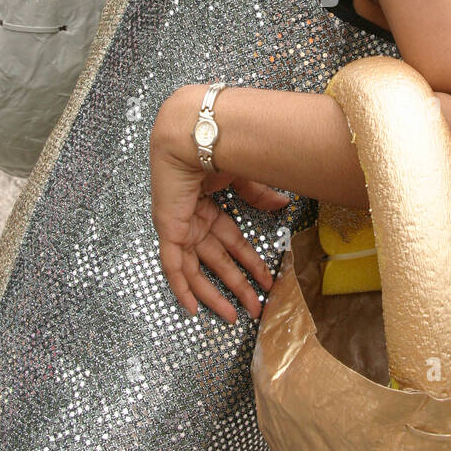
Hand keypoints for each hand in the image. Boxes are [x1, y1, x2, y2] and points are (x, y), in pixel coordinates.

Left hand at [150, 87, 288, 322]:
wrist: (195, 134)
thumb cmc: (218, 147)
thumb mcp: (244, 177)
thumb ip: (259, 194)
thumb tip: (281, 205)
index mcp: (209, 206)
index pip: (232, 243)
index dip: (249, 263)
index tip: (267, 281)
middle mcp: (193, 220)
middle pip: (217, 262)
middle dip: (237, 286)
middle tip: (255, 308)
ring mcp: (180, 226)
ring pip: (196, 270)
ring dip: (215, 294)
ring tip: (234, 316)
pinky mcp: (169, 230)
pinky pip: (172, 266)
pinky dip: (181, 288)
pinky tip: (192, 308)